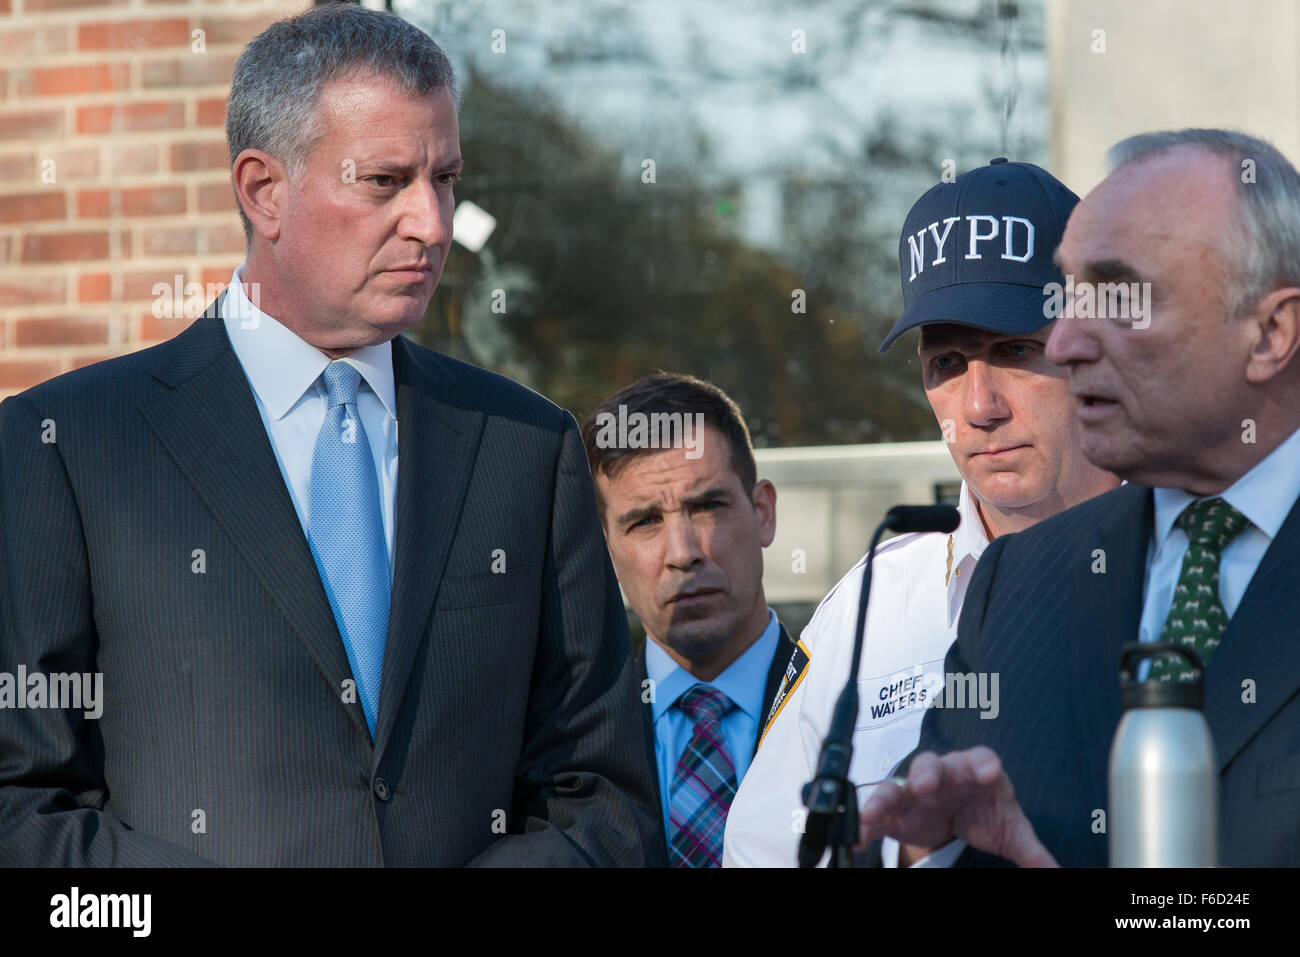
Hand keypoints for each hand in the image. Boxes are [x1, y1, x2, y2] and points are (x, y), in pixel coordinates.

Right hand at [855, 746, 1057, 867]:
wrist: (957, 812)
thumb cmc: (985, 810)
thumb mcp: (1009, 829)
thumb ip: (1031, 850)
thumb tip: (1055, 872)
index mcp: (975, 770)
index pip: (980, 759)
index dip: (983, 763)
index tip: (989, 773)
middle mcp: (941, 774)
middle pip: (930, 763)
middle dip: (927, 772)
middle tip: (925, 785)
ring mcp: (913, 789)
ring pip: (895, 784)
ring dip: (885, 795)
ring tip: (875, 812)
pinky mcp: (894, 809)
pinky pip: (875, 810)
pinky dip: (864, 821)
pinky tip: (857, 836)